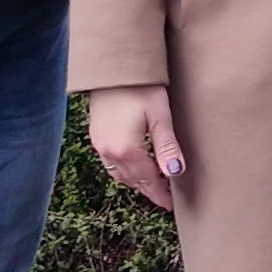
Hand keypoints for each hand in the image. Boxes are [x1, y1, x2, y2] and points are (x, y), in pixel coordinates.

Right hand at [88, 84, 183, 210]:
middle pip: (131, 179)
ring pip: (118, 173)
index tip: (170, 205)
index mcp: (126, 149)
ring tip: (151, 185)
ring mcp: (99, 143)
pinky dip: (123, 170)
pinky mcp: (96, 134)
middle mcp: (108, 150)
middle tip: (163, 198)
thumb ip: (167, 147)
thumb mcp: (160, 116)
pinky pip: (109, 162)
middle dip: (148, 189)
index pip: (147, 180)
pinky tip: (133, 166)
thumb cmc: (141, 87)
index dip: (159, 193)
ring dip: (135, 181)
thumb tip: (176, 173)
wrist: (113, 66)